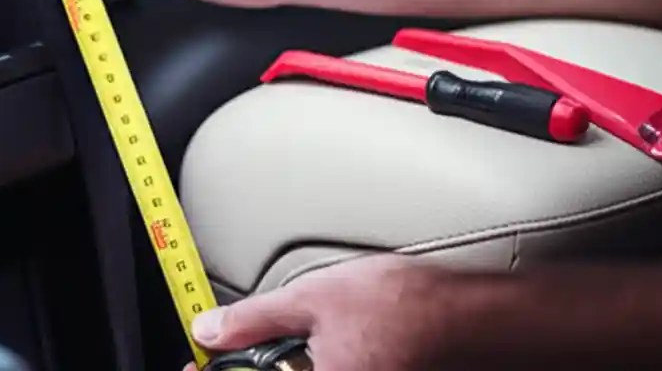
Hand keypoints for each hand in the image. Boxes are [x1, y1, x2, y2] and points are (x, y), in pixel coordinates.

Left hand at [182, 254, 450, 370]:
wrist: (464, 315)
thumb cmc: (400, 307)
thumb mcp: (310, 298)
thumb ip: (252, 320)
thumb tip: (210, 329)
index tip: (196, 364)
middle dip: (258, 367)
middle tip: (237, 347)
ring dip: (286, 365)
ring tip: (297, 339)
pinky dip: (316, 363)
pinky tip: (322, 346)